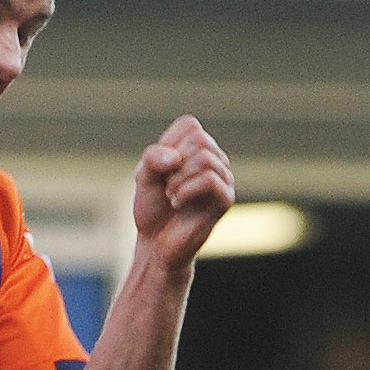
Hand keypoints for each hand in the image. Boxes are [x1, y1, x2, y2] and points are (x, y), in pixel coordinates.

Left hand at [133, 115, 234, 269]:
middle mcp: (216, 159)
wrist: (157, 244)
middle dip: (174, 162)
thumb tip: (176, 159)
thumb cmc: (153, 208)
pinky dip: (186, 190)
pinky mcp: (226, 199)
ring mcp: (224, 178)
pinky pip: (210, 180)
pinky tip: (177, 202)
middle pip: (199, 139)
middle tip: (166, 184)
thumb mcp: (144, 176)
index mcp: (199, 148)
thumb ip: (153, 158)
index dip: (169, 144)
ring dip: (178, 178)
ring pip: (205, 159)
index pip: (190, 125)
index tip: (160, 168)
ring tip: (170, 195)